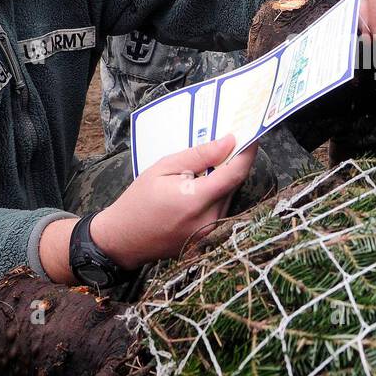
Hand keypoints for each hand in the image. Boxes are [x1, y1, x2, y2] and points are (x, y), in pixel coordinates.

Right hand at [91, 135, 256, 267]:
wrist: (123, 239)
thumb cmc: (138, 201)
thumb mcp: (163, 168)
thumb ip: (198, 155)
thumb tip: (228, 142)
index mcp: (196, 200)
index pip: (235, 173)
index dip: (248, 153)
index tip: (252, 135)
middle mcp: (209, 220)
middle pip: (234, 185)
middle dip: (234, 163)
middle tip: (228, 143)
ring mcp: (210, 233)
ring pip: (230, 197)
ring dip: (224, 180)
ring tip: (208, 166)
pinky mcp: (208, 239)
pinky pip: (221, 210)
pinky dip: (217, 195)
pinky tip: (201, 186)